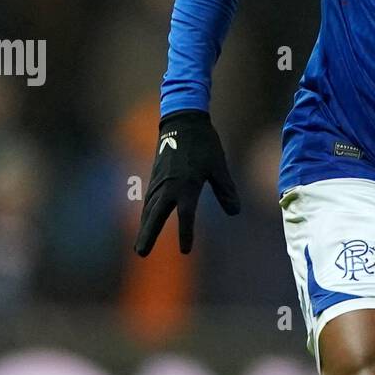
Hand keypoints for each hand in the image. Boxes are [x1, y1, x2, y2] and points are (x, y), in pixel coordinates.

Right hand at [134, 110, 239, 256]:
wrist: (182, 120)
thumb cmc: (204, 144)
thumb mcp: (219, 167)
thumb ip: (226, 190)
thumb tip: (235, 212)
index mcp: (186, 184)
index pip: (186, 215)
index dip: (186, 233)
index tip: (185, 251)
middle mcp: (169, 186)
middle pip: (156, 215)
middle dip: (148, 234)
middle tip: (141, 253)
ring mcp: (159, 181)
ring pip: (149, 209)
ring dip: (144, 227)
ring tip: (140, 245)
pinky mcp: (156, 177)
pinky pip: (149, 199)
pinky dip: (146, 214)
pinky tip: (145, 221)